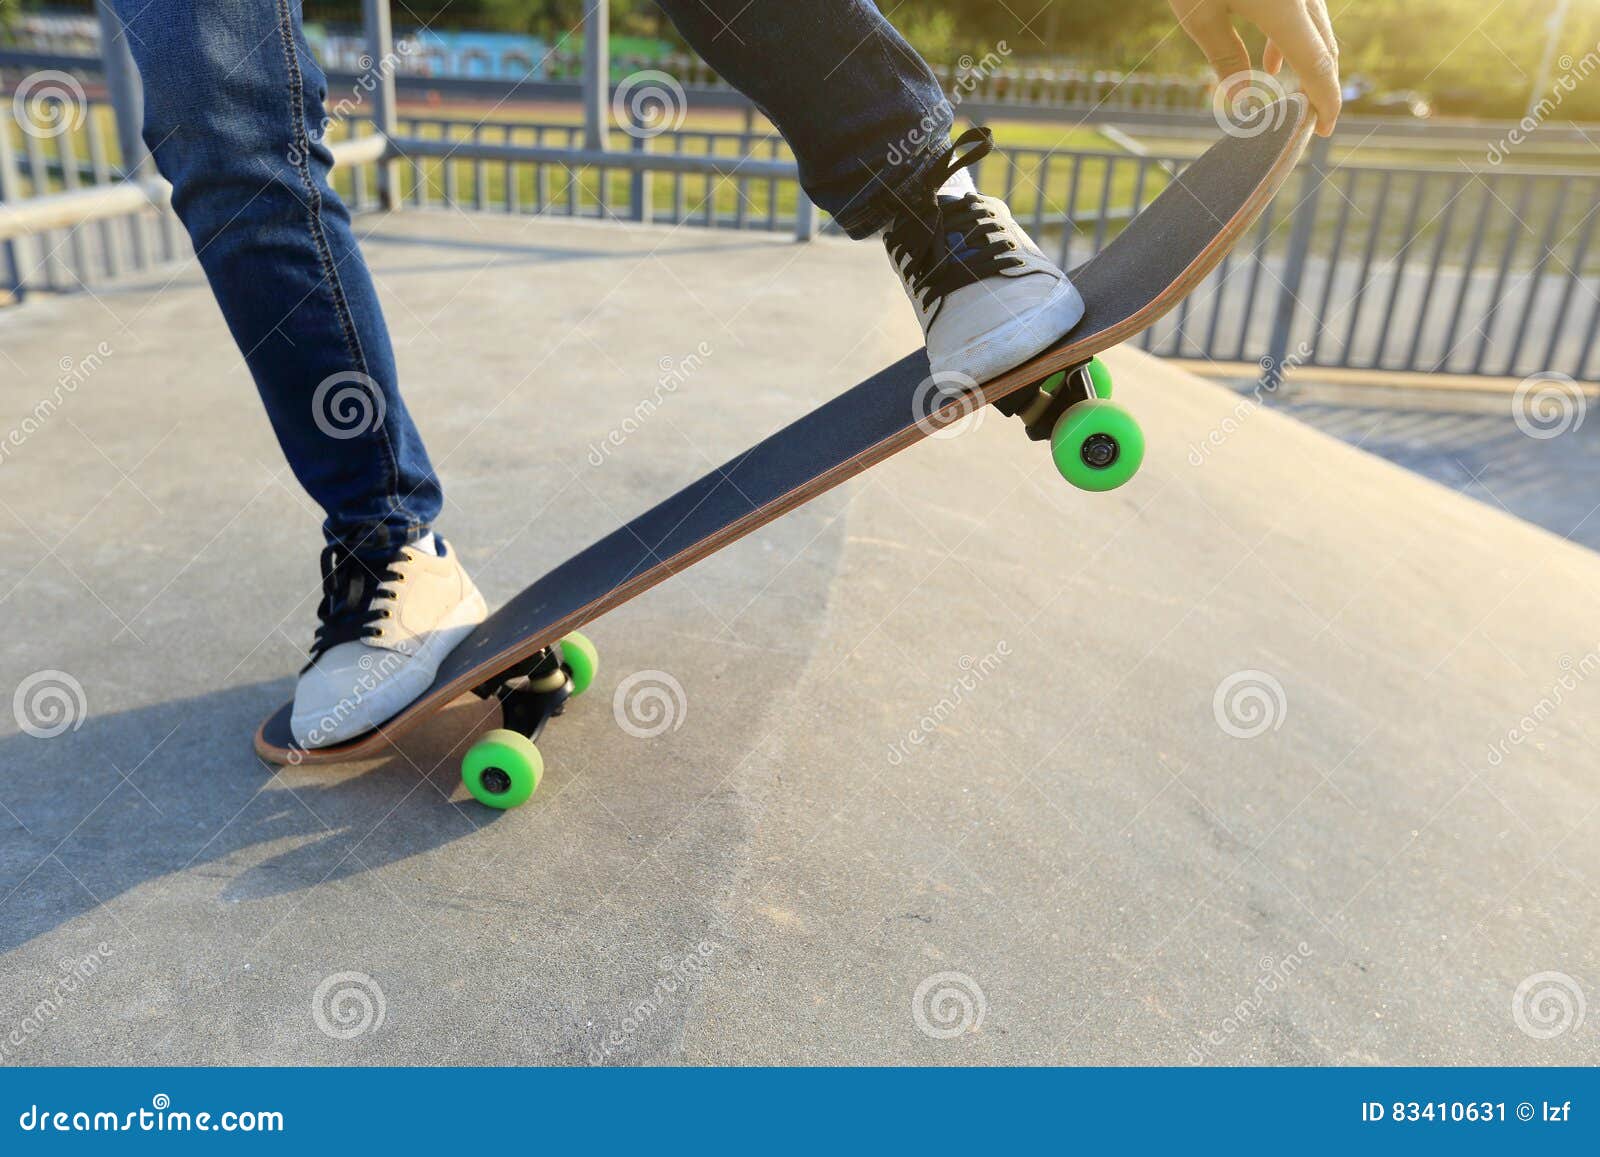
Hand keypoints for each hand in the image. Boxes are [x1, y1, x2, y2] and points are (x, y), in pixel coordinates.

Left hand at [1168, 0, 1340, 135]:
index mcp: (1286, 8)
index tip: (1324, 130)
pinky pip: (1302, 10)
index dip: (1325, 100)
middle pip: (1325, 47)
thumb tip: (1242, 101)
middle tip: (1309, 120)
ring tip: (1284, 94)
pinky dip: (1291, 38)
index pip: (1317, 65)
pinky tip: (1270, 62)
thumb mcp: (1199, 16)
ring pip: (1314, 27)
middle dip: (1319, 85)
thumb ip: (1226, 59)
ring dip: (1304, 62)